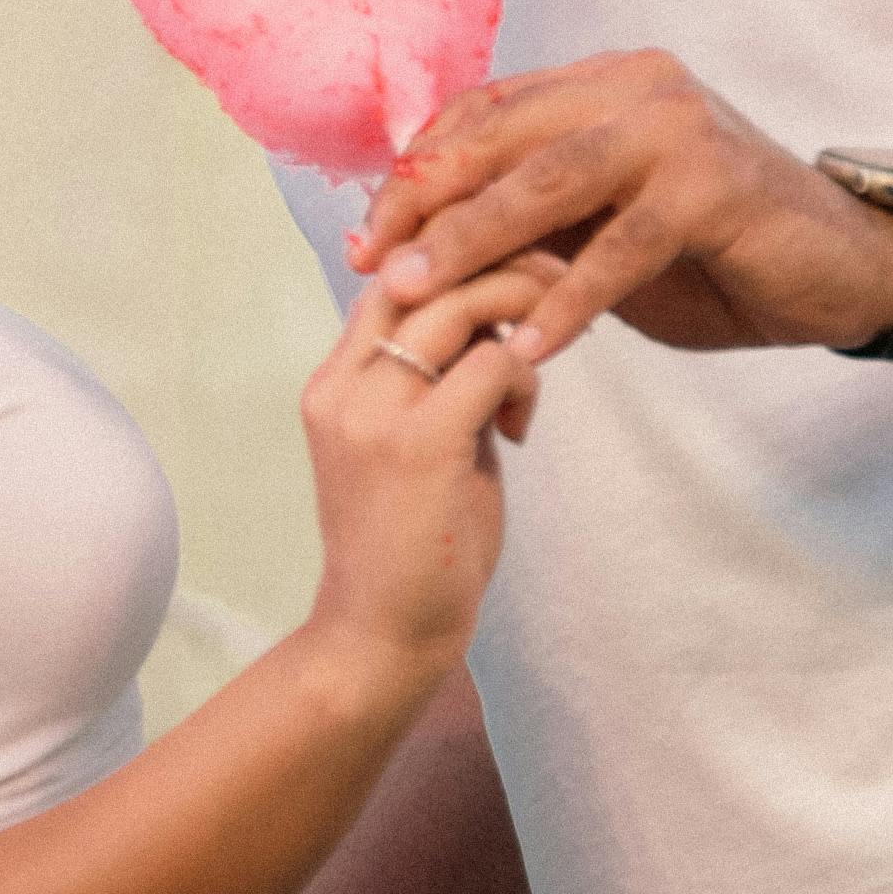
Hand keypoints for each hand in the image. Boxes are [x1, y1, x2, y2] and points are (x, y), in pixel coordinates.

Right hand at [295, 294, 541, 694]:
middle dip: (503, 263)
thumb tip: (495, 318)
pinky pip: (492, 361)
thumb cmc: (410, 545)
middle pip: (426, 270)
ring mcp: (373, 411)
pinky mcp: (419, 443)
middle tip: (558, 289)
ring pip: (460, 303)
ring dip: (523, 313)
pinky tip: (518, 427)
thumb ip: (437, 379)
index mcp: (334, 381)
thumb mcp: (413, 442)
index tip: (514, 279)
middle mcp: (343, 384)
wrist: (381, 636)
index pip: (393, 274)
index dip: (458, 258)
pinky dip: (524, 378)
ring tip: (547, 351)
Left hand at [352, 52, 892, 371]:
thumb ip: (542, 220)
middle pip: (502, 138)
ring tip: (416, 297)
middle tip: (370, 264)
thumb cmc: (721, 254)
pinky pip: (620, 247)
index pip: (487, 114)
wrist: (847, 267)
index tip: (365, 231)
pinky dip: (569, 299)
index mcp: (606, 83)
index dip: (419, 171)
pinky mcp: (714, 185)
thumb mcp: (611, 230)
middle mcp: (638, 87)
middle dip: (426, 204)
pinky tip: (528, 345)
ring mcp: (678, 128)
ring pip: (547, 181)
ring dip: (472, 242)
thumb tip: (429, 246)